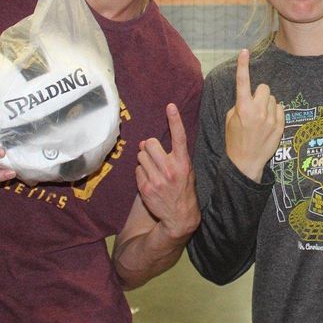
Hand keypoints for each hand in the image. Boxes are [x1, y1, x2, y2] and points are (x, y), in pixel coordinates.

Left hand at [135, 103, 198, 239]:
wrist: (179, 216)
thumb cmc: (183, 188)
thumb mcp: (186, 170)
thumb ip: (171, 155)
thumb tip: (145, 143)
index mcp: (183, 163)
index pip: (179, 137)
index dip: (175, 120)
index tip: (170, 106)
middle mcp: (170, 169)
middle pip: (150, 143)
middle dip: (149, 147)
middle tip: (155, 156)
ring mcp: (157, 179)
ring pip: (140, 156)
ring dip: (144, 160)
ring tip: (153, 170)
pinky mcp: (145, 188)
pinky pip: (136, 170)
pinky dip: (141, 173)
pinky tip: (150, 180)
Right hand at [225, 49, 284, 181]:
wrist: (246, 162)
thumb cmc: (235, 140)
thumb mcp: (231, 120)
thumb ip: (241, 104)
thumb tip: (251, 97)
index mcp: (243, 108)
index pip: (243, 81)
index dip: (243, 65)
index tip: (244, 51)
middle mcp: (258, 111)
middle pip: (264, 88)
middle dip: (259, 94)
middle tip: (254, 106)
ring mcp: (271, 118)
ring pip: (273, 99)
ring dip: (267, 104)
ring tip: (260, 119)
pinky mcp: (280, 125)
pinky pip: (280, 109)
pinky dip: (274, 113)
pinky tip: (268, 124)